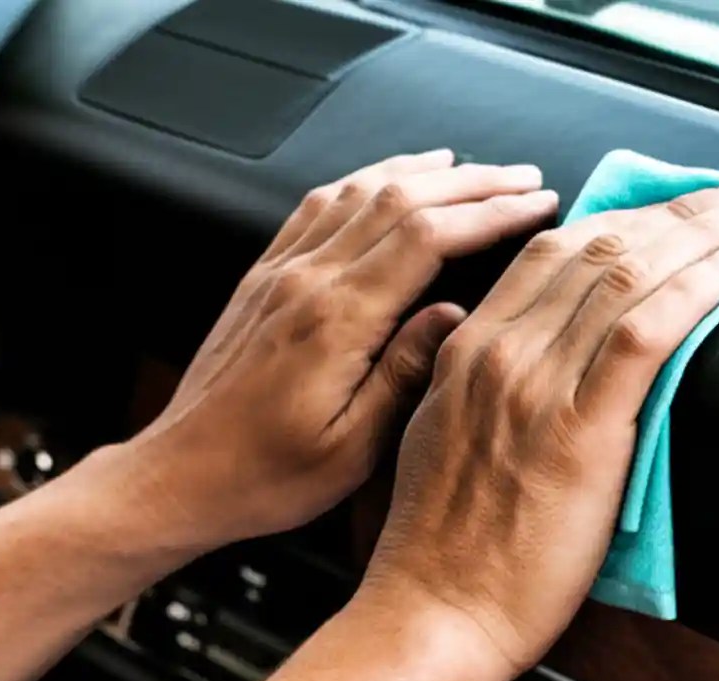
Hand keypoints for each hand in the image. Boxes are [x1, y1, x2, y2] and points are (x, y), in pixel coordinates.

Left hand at [121, 150, 557, 547]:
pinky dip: (362, 180)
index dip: (490, 213)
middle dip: (473, 182)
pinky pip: (317, 206)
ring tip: (469, 166)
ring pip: (360, 192)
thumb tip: (455, 314)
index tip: (536, 204)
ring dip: (422, 172)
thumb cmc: (265, 474)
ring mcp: (282, 272)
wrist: (181, 475)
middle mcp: (308, 281)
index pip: (429, 237)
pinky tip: (386, 177)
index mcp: (338, 320)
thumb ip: (406, 373)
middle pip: (402, 200)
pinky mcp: (264, 277)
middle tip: (523, 178)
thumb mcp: (353, 447)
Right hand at [361, 184, 718, 680]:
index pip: (552, 249)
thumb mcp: (440, 428)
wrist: (435, 609)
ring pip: (626, 278)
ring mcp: (539, 388)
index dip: (622, 216)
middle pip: (598, 248)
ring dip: (700, 236)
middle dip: (675, 211)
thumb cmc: (441, 535)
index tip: (668, 207)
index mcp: (469, 347)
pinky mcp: (581, 434)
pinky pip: (643, 338)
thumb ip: (479, 374)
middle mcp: (502, 353)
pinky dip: (690, 294)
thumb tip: (524, 340)